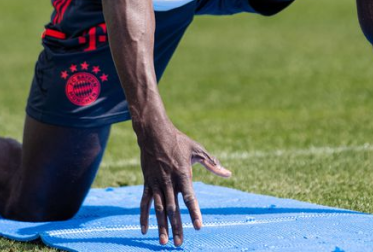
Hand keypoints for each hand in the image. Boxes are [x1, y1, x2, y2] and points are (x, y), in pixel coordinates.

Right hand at [137, 122, 230, 246]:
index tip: (198, 227)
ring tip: (164, 242)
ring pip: (159, 209)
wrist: (153, 132)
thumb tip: (228, 174)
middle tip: (180, 243)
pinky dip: (144, 216)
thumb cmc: (178, 141)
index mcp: (183, 173)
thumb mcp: (197, 150)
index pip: (189, 197)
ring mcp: (156, 182)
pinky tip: (145, 230)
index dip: (194, 212)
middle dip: (176, 226)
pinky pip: (145, 202)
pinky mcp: (147, 182)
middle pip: (173, 208)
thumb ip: (212, 164)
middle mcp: (169, 181)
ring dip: (161, 226)